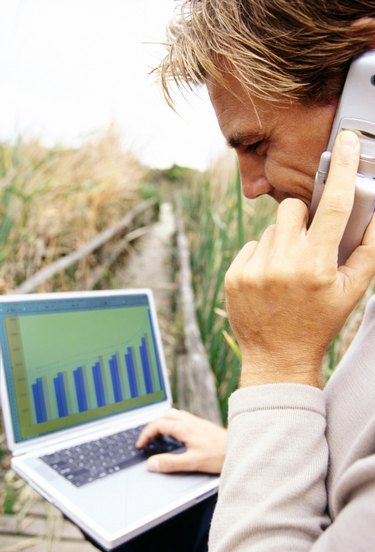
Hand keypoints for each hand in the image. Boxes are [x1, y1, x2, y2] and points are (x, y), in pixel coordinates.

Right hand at [136, 409, 226, 473]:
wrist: (238, 449)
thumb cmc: (218, 456)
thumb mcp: (192, 463)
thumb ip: (170, 463)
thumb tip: (151, 464)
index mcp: (184, 428)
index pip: (158, 425)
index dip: (146, 434)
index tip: (140, 445)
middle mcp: (189, 421)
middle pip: (163, 417)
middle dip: (151, 427)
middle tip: (146, 440)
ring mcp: (195, 421)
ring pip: (172, 415)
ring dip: (161, 422)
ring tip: (157, 435)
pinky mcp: (201, 424)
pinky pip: (181, 417)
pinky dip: (171, 422)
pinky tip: (175, 433)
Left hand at [225, 130, 374, 387]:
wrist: (277, 357)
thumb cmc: (319, 323)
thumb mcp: (352, 292)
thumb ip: (367, 251)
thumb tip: (374, 215)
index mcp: (317, 265)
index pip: (336, 207)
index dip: (345, 169)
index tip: (347, 140)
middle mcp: (284, 263)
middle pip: (293, 208)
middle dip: (303, 220)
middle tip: (307, 245)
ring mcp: (255, 269)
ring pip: (271, 229)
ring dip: (282, 242)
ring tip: (286, 272)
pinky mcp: (234, 275)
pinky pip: (251, 246)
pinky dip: (262, 256)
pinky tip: (268, 281)